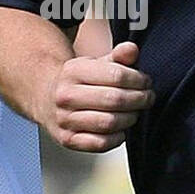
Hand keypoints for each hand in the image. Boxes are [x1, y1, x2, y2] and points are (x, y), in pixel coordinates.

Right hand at [40, 41, 154, 151]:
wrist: (47, 99)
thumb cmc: (79, 82)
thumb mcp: (96, 63)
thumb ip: (118, 56)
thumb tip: (132, 50)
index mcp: (73, 71)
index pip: (116, 75)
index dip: (138, 80)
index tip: (146, 82)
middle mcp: (65, 96)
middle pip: (115, 100)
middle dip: (139, 100)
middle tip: (147, 98)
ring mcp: (64, 119)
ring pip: (109, 123)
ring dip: (130, 118)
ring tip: (135, 112)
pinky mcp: (67, 140)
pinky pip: (100, 143)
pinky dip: (117, 138)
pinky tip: (121, 129)